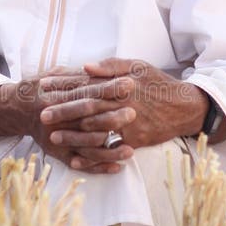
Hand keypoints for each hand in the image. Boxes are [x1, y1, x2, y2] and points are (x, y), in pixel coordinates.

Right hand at [0, 67, 134, 173]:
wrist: (16, 109)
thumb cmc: (41, 88)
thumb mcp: (56, 74)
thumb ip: (78, 74)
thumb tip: (100, 68)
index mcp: (57, 96)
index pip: (87, 91)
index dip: (108, 88)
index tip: (129, 83)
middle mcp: (56, 119)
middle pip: (88, 119)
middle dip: (112, 117)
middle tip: (134, 113)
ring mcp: (57, 139)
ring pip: (85, 146)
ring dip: (109, 149)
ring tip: (131, 149)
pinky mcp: (58, 154)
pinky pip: (80, 163)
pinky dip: (99, 166)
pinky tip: (118, 167)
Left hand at [39, 58, 211, 153]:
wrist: (184, 107)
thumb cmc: (158, 84)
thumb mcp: (137, 66)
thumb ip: (111, 66)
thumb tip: (85, 66)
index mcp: (119, 84)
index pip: (86, 83)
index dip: (64, 84)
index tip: (44, 85)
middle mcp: (121, 104)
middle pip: (86, 107)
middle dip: (62, 110)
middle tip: (41, 114)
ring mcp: (128, 124)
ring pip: (95, 131)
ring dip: (72, 134)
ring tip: (53, 136)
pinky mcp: (134, 140)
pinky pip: (109, 150)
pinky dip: (92, 157)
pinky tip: (75, 159)